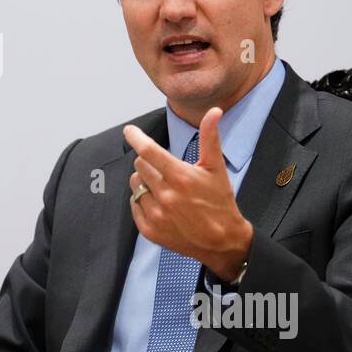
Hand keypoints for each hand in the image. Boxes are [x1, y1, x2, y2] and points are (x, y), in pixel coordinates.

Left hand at [125, 107, 253, 282]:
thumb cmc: (219, 201)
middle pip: (140, 165)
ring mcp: (156, 214)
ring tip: (162, 186)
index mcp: (181, 177)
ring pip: (135, 184)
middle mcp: (166, 195)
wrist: (222, 241)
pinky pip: (134, 204)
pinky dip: (142, 199)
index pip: (148, 151)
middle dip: (149, 162)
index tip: (129, 131)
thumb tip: (214, 111)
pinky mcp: (149, 229)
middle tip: (164, 169)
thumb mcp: (216, 168)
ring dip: (144, 180)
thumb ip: (210, 138)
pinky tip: (159, 202)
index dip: (136, 137)